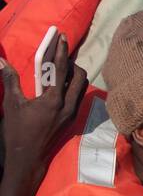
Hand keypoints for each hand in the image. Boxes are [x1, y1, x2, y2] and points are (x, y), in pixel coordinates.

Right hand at [0, 32, 87, 181]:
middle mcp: (68, 105)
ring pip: (81, 86)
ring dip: (74, 75)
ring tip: (59, 69)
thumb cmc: (16, 132)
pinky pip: (78, 97)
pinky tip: (60, 85)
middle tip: (59, 55)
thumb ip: (10, 80)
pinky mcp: (72, 120)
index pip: (60, 69)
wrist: (26, 158)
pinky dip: (72, 87)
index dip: (60, 50)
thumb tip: (1, 61)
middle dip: (71, 62)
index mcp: (54, 100)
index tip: (61, 36)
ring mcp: (72, 113)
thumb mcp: (12, 104)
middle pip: (79, 75)